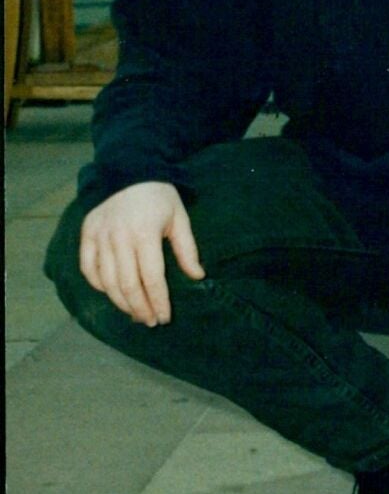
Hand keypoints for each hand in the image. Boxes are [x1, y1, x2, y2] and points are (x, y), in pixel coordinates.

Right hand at [77, 180, 204, 326]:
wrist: (129, 171)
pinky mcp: (86, 234)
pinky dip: (98, 285)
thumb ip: (187, 249)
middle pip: (127, 284)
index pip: (151, 278)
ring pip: (106, 281)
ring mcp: (99, 236)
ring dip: (120, 302)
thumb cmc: (160, 197)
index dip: (158, 301)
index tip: (164, 317)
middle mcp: (118, 237)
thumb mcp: (180, 218)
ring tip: (135, 313)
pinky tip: (112, 294)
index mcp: (145, 234)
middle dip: (140, 308)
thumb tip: (198, 276)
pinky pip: (88, 268)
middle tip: (150, 321)